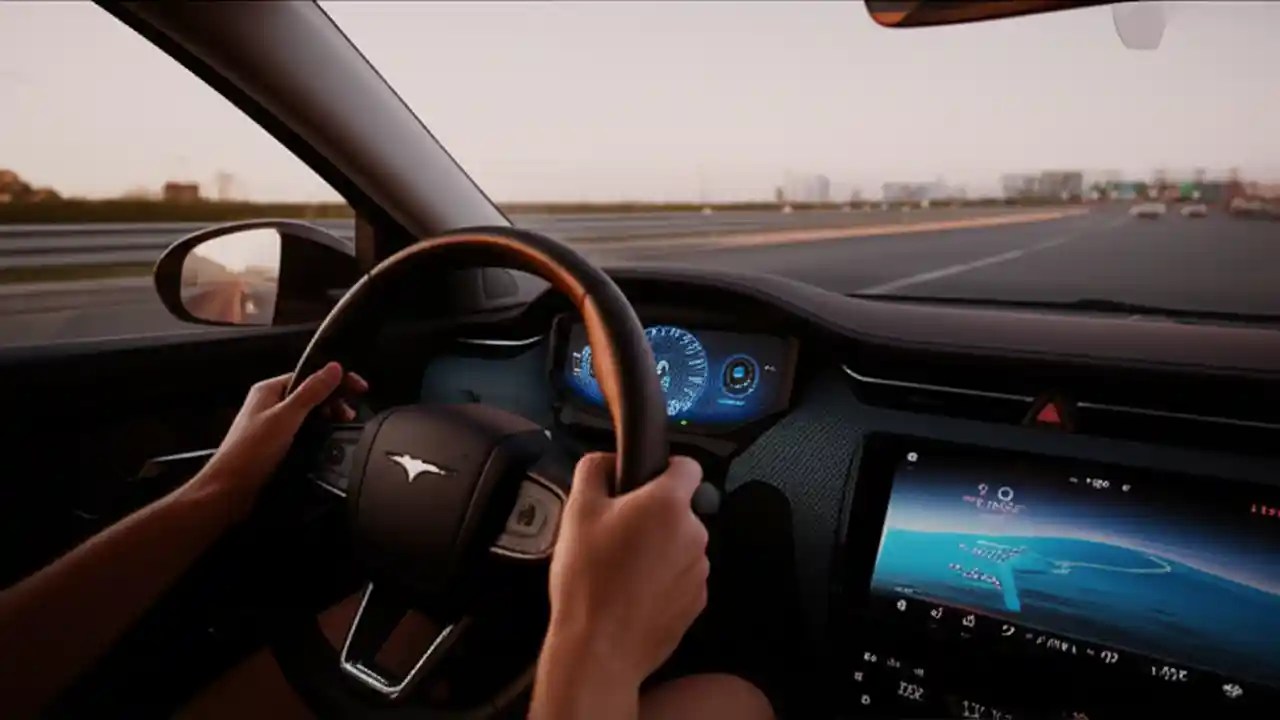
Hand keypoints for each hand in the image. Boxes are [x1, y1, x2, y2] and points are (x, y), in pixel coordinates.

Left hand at [190, 362, 367, 517]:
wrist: (229, 490)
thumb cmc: (252, 450)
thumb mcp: (286, 417)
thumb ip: (311, 392)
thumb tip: (334, 367)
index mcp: (269, 390)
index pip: (308, 375)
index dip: (335, 380)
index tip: (359, 388)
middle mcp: (270, 404)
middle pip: (309, 394)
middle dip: (333, 401)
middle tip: (350, 415)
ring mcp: (272, 425)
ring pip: (308, 414)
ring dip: (327, 418)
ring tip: (342, 428)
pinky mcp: (276, 445)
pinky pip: (303, 432)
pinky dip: (318, 433)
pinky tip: (328, 442)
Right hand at [543, 454, 707, 688]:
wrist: (599, 648)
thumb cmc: (587, 577)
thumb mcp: (577, 511)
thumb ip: (593, 470)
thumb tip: (607, 460)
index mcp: (669, 504)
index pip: (689, 466)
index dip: (666, 469)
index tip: (643, 483)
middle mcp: (694, 533)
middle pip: (680, 510)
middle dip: (653, 516)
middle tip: (616, 533)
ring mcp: (700, 570)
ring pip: (680, 545)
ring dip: (659, 550)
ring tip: (621, 570)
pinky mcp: (697, 602)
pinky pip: (681, 578)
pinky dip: (663, 581)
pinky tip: (633, 595)